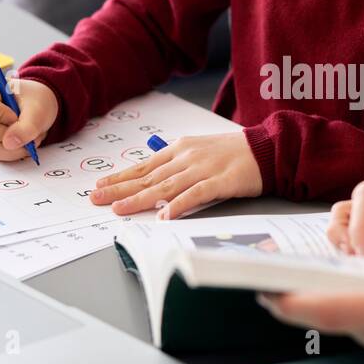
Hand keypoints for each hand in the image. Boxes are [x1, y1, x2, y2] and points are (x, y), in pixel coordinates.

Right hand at [0, 75, 58, 161]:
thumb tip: (9, 144)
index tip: (16, 114)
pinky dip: (11, 152)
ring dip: (11, 146)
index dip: (0, 116)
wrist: (38, 108)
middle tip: (19, 126)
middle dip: (1, 133)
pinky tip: (21, 142)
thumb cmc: (35, 101)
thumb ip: (27, 126)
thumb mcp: (38, 109)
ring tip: (26, 136)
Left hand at [89, 132, 262, 218]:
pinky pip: (195, 195)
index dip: (121, 176)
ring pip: (165, 186)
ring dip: (140, 199)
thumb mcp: (200, 150)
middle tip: (97, 198)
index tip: (101, 185)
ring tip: (120, 209)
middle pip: (148, 176)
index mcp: (180, 149)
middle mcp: (186, 158)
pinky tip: (164, 216)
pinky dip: (178, 206)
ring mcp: (202, 169)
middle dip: (120, 189)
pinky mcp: (219, 182)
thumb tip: (155, 176)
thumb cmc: (234, 151)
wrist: (266, 148)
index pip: (144, 165)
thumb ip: (178, 162)